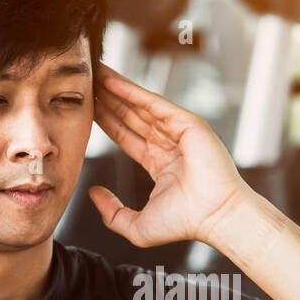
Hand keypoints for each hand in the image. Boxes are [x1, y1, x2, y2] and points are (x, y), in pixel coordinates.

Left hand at [91, 62, 253, 246]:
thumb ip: (112, 213)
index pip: (127, 136)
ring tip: (93, 72)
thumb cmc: (184, 224)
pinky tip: (110, 82)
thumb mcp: (137, 226)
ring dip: (116, 89)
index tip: (85, 109)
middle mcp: (170, 145)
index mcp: (161, 164)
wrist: (215, 217)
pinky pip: (153, 104)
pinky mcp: (187, 123)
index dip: (106, 121)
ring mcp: (179, 132)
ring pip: (140, 106)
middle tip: (84, 81)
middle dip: (108, 99)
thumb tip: (93, 193)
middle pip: (131, 116)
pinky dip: (131, 92)